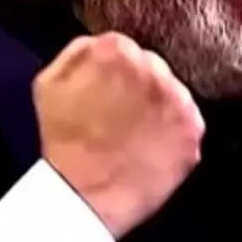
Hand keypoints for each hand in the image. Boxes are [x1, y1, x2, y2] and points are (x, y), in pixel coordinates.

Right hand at [34, 32, 204, 237]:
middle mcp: (153, 67)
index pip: (125, 49)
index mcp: (115, 49)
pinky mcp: (193, 129)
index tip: (109, 93)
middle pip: (152, 68)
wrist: (84, 196)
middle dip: (140, 88)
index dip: (115, 74)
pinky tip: (152, 148)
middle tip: (122, 116)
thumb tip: (99, 45)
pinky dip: (173, 134)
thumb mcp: (49, 83)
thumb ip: (78, 52)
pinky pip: (188, 123)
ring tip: (137, 135)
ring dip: (159, 110)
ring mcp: (178, 99)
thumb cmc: (63, 142)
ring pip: (172, 94)